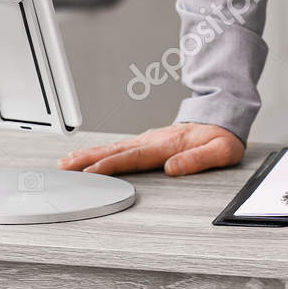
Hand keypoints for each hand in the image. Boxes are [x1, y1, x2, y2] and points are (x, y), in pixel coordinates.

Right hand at [57, 122, 243, 176]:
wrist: (222, 115)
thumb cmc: (222, 136)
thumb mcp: (221, 150)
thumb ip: (199, 159)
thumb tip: (173, 168)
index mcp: (169, 145)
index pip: (135, 157)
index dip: (112, 165)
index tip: (91, 172)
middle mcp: (154, 139)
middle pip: (116, 150)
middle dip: (89, 159)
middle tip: (65, 166)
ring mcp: (148, 138)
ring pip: (114, 146)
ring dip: (89, 154)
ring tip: (66, 161)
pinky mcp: (147, 140)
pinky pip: (119, 146)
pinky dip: (100, 151)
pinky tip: (88, 156)